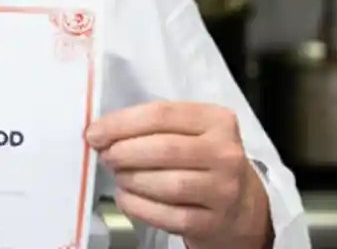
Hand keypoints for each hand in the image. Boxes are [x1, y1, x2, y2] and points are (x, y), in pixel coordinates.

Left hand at [86, 101, 271, 248]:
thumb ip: (153, 126)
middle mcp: (225, 153)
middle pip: (164, 149)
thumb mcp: (190, 132)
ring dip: (131, 180)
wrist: (241, 206)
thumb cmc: (203, 160)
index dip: (121, 123)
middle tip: (106, 157)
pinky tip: (126, 198)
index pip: (161, 114)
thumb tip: (102, 131)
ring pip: (167, 184)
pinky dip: (138, 206)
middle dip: (124, 153)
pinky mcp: (213, 222)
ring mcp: (223, 190)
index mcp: (217, 120)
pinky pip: (167, 215)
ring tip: (119, 176)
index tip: (95, 133)